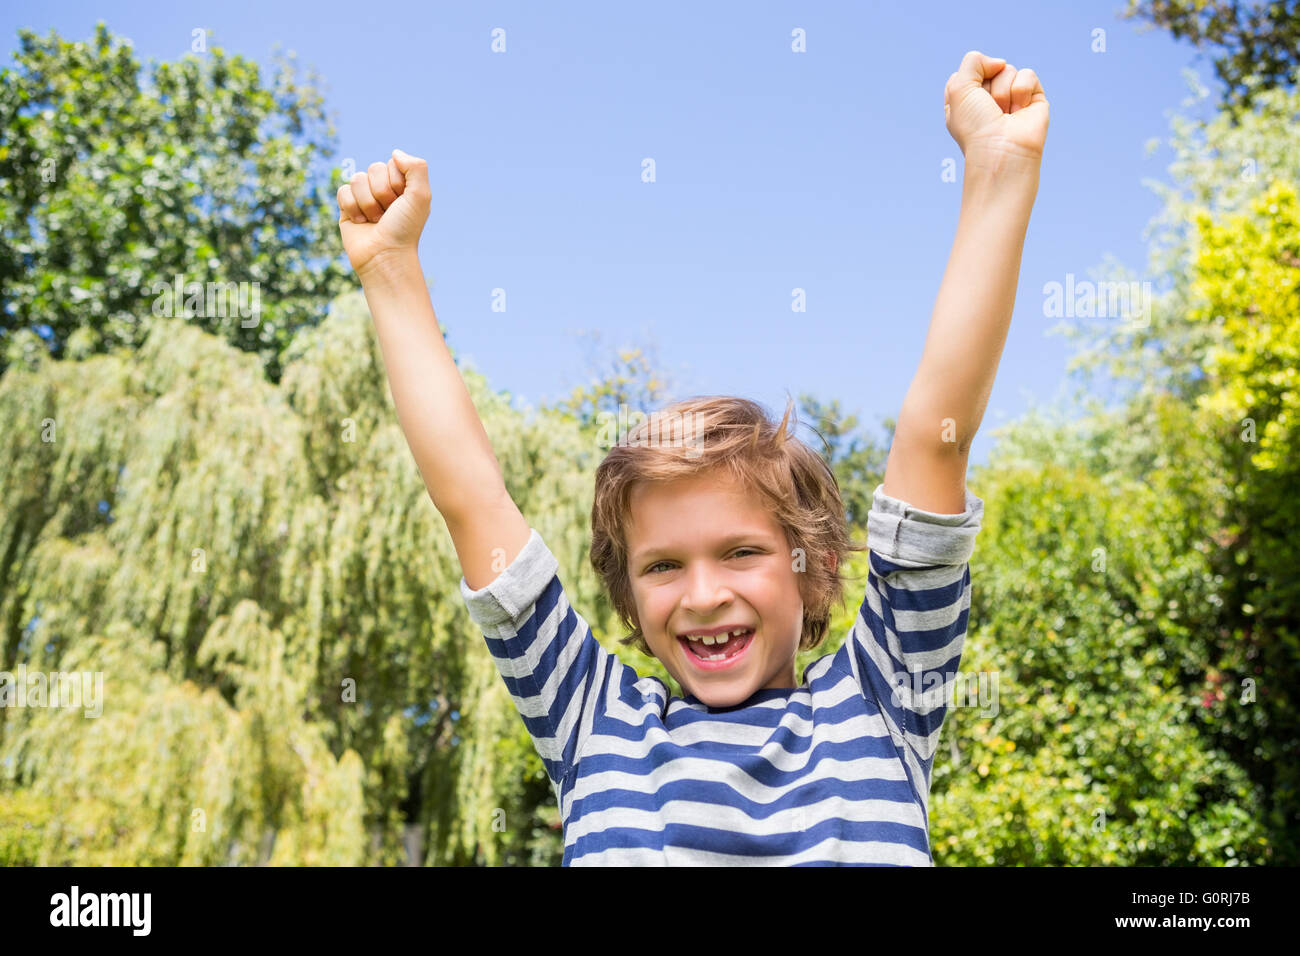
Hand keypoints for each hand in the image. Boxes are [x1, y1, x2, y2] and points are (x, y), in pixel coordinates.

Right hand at [337, 149, 430, 277]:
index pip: (392, 164)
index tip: (402, 203)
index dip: (396, 182)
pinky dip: (352, 208)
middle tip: (388, 214)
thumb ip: (416, 168)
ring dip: (368, 203)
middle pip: (374, 168)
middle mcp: (383, 189)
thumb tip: (395, 153)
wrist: (385, 256)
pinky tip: (360, 223)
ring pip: (357, 179)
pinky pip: (342, 191)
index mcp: (401, 186)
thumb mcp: (421, 196)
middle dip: (382, 193)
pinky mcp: (346, 207)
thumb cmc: (404, 228)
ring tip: (375, 221)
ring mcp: (364, 197)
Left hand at [945, 51, 1048, 164]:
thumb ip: (972, 61)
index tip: (968, 104)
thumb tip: (1000, 63)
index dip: (968, 83)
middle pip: (990, 68)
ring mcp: (1011, 97)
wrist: (1001, 151)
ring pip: (1008, 70)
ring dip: (1003, 92)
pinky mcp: (1033, 98)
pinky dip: (1022, 91)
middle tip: (989, 110)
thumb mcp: (958, 88)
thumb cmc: (975, 126)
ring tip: (1004, 114)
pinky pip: (1027, 74)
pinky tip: (1019, 112)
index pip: (969, 70)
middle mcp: (988, 98)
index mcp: (966, 99)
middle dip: (987, 87)